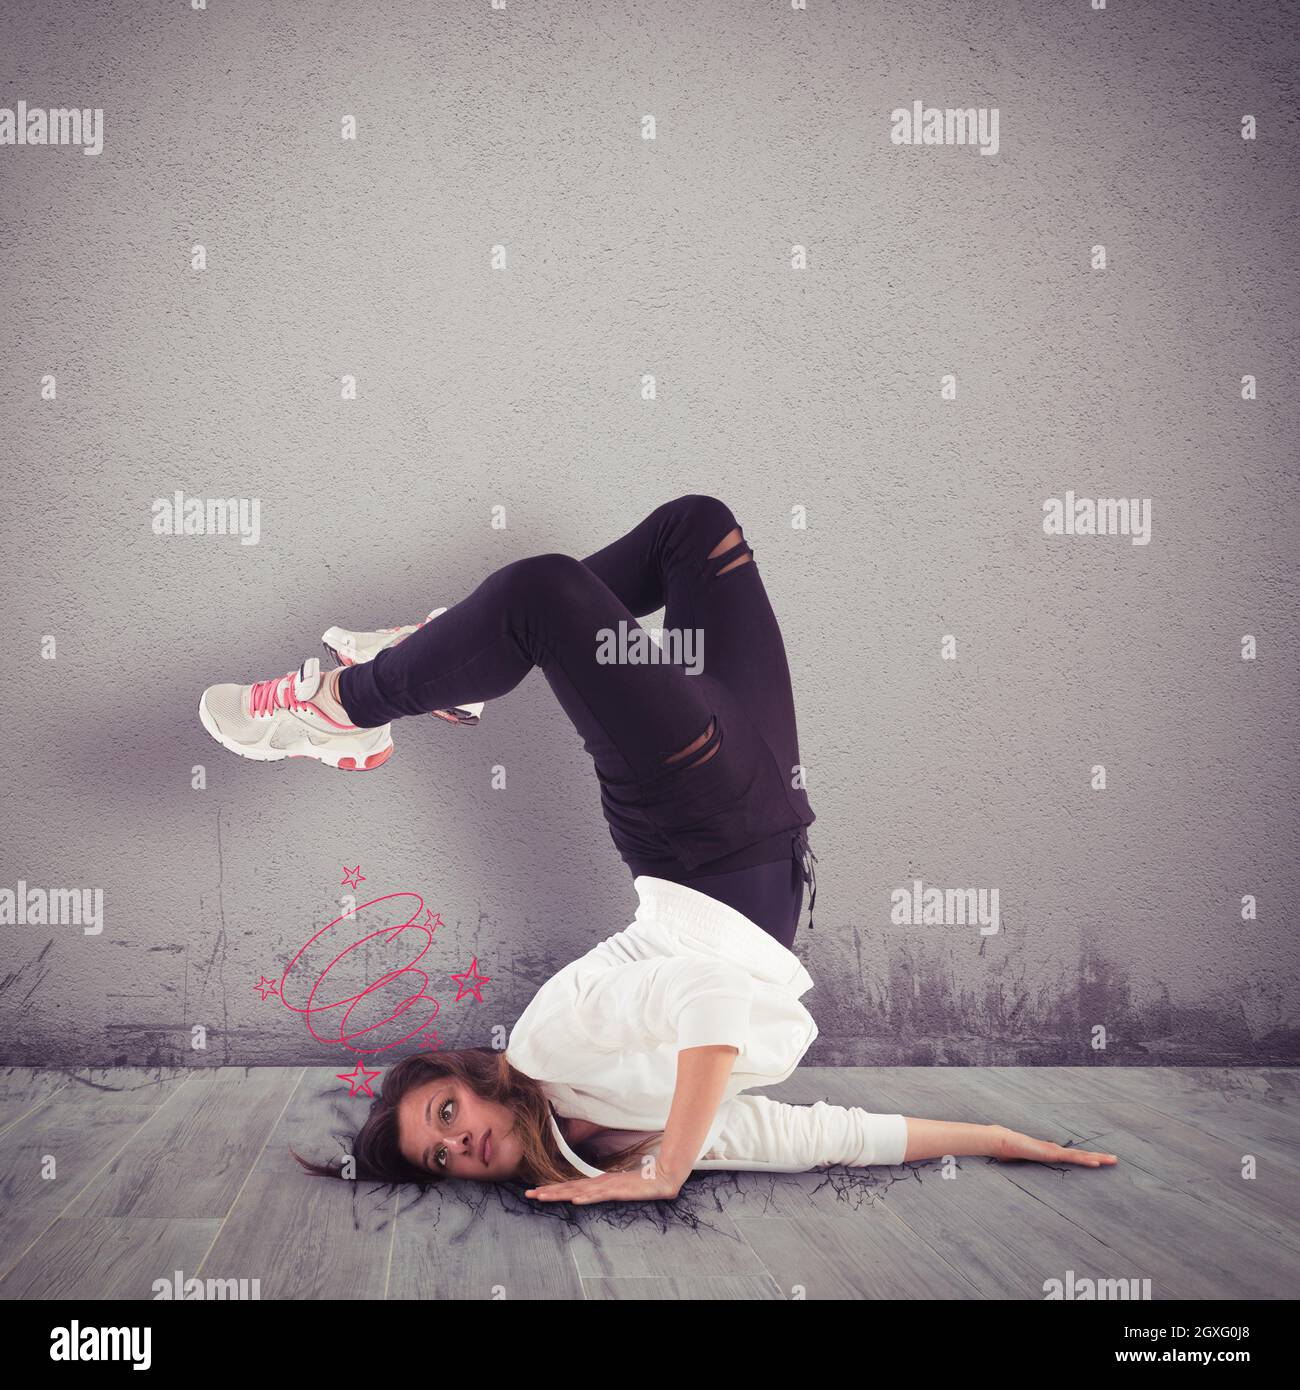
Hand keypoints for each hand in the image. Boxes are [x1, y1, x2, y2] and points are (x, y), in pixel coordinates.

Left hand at [525, 1167, 682, 1204]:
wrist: (663, 1176)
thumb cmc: (643, 1182)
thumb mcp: (620, 1187)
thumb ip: (607, 1190)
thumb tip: (590, 1194)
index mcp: (599, 1183)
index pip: (571, 1186)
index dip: (553, 1189)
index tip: (536, 1191)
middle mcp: (600, 1183)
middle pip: (570, 1188)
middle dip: (548, 1191)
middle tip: (528, 1194)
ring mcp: (609, 1186)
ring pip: (580, 1191)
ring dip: (561, 1194)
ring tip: (543, 1196)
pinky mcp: (620, 1190)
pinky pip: (601, 1195)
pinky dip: (588, 1197)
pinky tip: (576, 1200)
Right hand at [991, 1125, 1117, 1167]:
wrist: (1002, 1141)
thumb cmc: (1009, 1151)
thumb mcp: (1020, 1161)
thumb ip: (1022, 1163)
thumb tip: (1015, 1166)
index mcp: (1051, 1153)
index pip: (1073, 1156)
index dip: (1087, 1158)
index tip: (1101, 1161)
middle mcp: (1056, 1151)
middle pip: (1082, 1155)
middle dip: (1100, 1157)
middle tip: (1116, 1160)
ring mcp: (1055, 1151)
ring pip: (1081, 1156)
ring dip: (1098, 1158)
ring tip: (1113, 1160)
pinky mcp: (1052, 1153)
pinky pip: (1072, 1158)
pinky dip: (1085, 1160)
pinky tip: (1096, 1163)